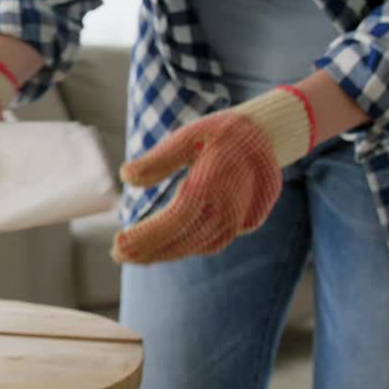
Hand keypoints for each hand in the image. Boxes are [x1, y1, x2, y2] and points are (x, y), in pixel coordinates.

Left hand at [111, 87, 313, 264]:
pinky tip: (164, 248)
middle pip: (185, 239)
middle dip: (149, 251)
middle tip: (118, 255)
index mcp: (215, 182)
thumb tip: (126, 176)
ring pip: (199, 245)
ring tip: (134, 255)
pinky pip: (212, 242)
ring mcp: (242, 219)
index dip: (148, 235)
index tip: (119, 244)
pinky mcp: (247, 223)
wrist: (271, 135)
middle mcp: (231, 207)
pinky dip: (186, 247)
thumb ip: (159, 159)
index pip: (177, 219)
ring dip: (165, 253)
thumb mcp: (190, 135)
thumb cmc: (224, 132)